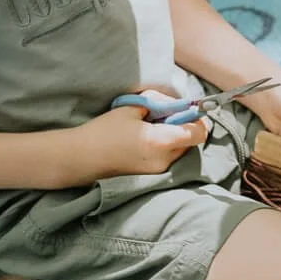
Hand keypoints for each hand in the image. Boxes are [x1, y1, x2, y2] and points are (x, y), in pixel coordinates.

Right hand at [71, 104, 208, 182]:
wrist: (82, 157)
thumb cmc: (104, 130)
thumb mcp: (133, 107)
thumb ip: (159, 104)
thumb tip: (177, 104)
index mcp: (161, 141)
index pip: (198, 133)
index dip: (198, 119)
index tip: (189, 109)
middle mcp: (164, 159)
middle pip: (191, 141)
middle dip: (185, 126)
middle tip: (166, 115)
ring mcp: (158, 170)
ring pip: (181, 149)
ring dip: (175, 136)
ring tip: (152, 126)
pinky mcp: (151, 175)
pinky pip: (169, 157)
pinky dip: (165, 146)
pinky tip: (145, 138)